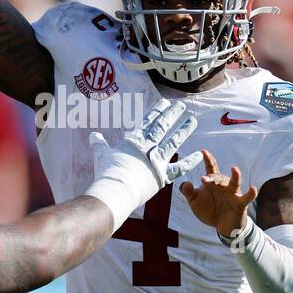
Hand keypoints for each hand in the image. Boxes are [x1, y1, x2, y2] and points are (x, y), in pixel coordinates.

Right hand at [85, 100, 202, 228]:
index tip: (165, 102)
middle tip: (181, 106)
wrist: (116, 190)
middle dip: (172, 115)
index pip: (148, 121)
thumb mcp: (101, 154)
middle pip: (162, 127)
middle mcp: (148, 147)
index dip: (158, 111)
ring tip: (193, 121)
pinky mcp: (163, 176)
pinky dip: (190, 162)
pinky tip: (200, 154)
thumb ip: (99, 144)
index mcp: (135, 141)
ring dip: (184, 131)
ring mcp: (157, 161)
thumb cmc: (106, 173)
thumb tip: (93, 135)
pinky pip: (179, 168)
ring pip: (173, 142)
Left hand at [180, 150, 257, 237]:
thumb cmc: (209, 210)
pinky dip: (251, 193)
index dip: (208, 159)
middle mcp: (224, 186)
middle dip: (212, 177)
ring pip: (234, 183)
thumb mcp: (194, 202)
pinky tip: (253, 188)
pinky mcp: (240, 203)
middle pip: (219, 177)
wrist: (222, 226)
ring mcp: (233, 194)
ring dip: (234, 176)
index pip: (211, 168)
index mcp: (213, 183)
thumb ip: (188, 192)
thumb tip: (185, 183)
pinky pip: (247, 197)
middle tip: (203, 179)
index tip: (203, 151)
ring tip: (234, 169)